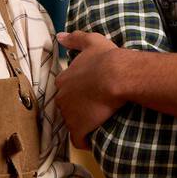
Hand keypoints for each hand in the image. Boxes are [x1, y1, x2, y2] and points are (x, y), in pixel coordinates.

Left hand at [54, 31, 127, 148]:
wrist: (117, 76)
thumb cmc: (105, 58)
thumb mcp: (91, 41)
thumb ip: (74, 38)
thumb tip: (60, 36)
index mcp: (63, 80)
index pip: (66, 90)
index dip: (77, 93)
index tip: (89, 94)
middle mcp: (62, 98)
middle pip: (68, 107)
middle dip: (78, 109)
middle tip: (95, 108)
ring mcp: (69, 115)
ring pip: (72, 123)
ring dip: (82, 125)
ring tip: (97, 123)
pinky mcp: (79, 129)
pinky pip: (78, 140)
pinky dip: (84, 141)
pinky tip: (93, 140)